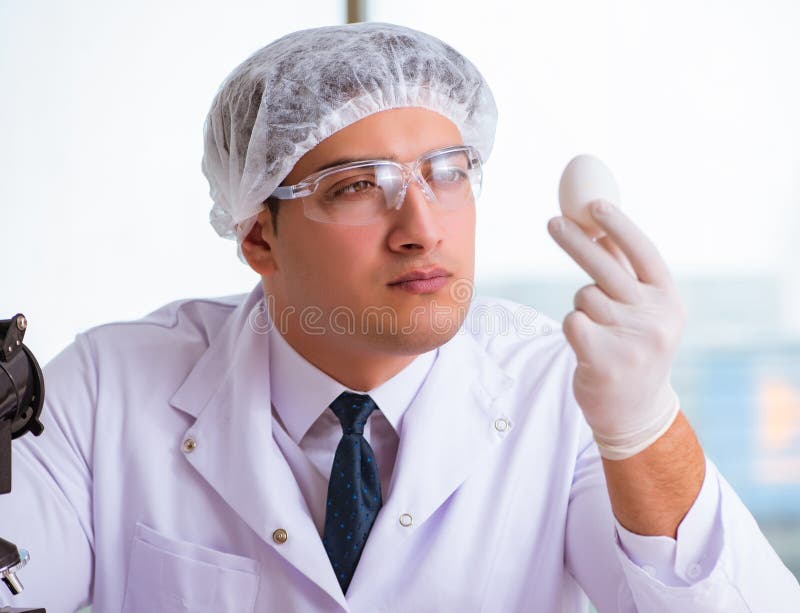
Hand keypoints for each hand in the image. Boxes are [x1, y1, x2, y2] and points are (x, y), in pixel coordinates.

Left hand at [547, 199, 684, 459]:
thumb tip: (597, 227)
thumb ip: (625, 274)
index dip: (619, 226)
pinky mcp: (604, 359)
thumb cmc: (634, 350)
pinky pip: (572, 321)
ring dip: (582, 306)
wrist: (636, 411)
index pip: (643, 253)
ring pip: (584, 296)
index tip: (594, 204)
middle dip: (575, 241)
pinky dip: (573, 327)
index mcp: (668, 300)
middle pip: (605, 268)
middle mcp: (655, 317)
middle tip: (551, 223)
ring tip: (599, 330)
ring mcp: (631, 339)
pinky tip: (588, 346)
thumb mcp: (644, 312)